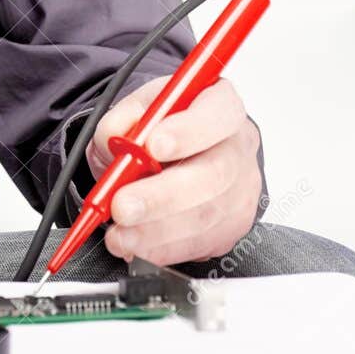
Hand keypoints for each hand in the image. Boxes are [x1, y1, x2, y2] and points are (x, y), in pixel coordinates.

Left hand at [85, 77, 261, 267]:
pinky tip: (135, 245)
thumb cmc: (162, 128)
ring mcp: (241, 190)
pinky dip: (161, 248)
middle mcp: (238, 146)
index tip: (153, 145)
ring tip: (120, 233)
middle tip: (122, 206)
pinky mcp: (232, 226)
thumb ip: (122, 120)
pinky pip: (200, 243)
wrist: (176, 155)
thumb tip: (113, 139)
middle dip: (162, 196)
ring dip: (155, 231)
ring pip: (205, 216)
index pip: (218, 113)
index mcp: (220, 104)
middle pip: (214, 174)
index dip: (188, 130)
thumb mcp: (136, 111)